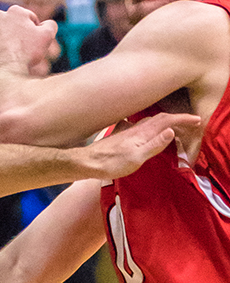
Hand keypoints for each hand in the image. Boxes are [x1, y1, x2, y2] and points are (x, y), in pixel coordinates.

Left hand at [0, 5, 57, 75]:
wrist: (7, 71)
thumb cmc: (28, 52)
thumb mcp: (47, 35)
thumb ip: (50, 25)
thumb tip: (46, 24)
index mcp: (15, 10)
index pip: (29, 18)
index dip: (34, 30)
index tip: (34, 41)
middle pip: (14, 24)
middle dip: (19, 32)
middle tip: (23, 47)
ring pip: (1, 31)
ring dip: (6, 38)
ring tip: (12, 50)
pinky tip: (2, 54)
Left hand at [84, 112, 200, 179]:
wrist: (87, 163)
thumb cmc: (111, 164)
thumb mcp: (137, 158)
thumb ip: (154, 145)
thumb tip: (171, 131)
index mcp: (143, 133)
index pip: (167, 121)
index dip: (183, 119)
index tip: (196, 120)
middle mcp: (135, 128)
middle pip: (159, 119)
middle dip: (176, 119)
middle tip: (190, 123)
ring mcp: (127, 131)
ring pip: (149, 122)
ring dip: (163, 122)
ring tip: (173, 126)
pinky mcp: (120, 136)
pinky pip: (139, 127)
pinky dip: (148, 126)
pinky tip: (143, 128)